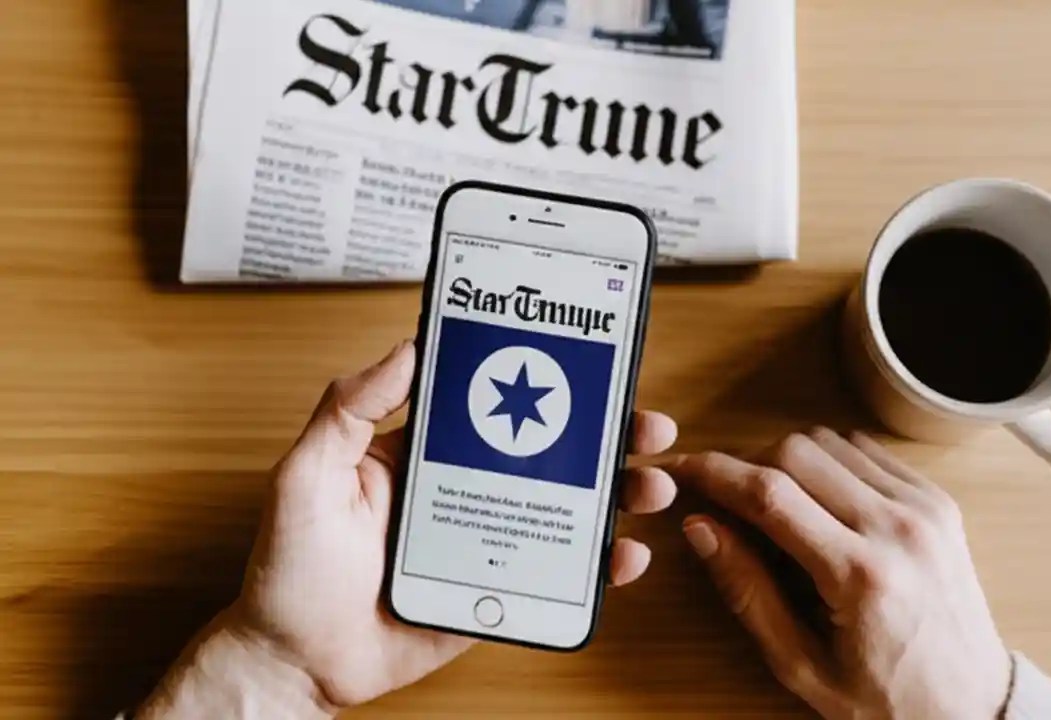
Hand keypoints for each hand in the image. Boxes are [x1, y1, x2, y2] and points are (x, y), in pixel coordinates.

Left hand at [136, 341, 678, 718]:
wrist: (295, 661)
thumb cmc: (290, 568)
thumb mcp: (306, 475)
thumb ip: (347, 411)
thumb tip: (403, 350)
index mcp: (426, 451)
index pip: (499, 402)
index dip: (550, 381)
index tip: (592, 361)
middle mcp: (466, 489)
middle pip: (552, 452)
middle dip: (609, 435)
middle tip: (647, 426)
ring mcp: (487, 540)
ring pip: (567, 508)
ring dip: (618, 494)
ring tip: (649, 487)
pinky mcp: (497, 588)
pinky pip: (558, 573)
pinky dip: (599, 566)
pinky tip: (624, 557)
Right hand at [670, 429, 1010, 719]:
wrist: (970, 705)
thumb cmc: (887, 698)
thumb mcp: (800, 663)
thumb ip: (747, 591)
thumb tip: (701, 528)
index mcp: (860, 576)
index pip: (769, 495)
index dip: (714, 473)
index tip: (684, 469)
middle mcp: (897, 530)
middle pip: (796, 452)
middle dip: (749, 465)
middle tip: (729, 499)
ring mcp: (924, 509)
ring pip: (831, 440)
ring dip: (790, 461)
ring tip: (779, 506)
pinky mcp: (938, 501)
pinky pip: (867, 450)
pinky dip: (832, 463)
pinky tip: (823, 502)